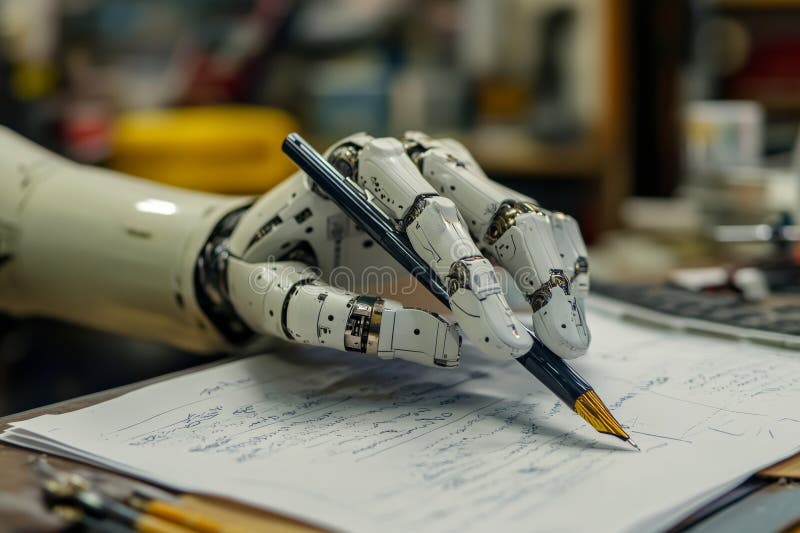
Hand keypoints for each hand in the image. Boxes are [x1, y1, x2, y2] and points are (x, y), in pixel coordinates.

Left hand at [222, 132, 588, 368]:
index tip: (505, 343)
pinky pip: (526, 226)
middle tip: (561, 344)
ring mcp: (446, 176)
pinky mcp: (467, 201)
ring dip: (558, 275)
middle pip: (497, 208)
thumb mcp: (283, 302)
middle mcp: (414, 161)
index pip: (433, 221)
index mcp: (361, 170)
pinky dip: (553, 268)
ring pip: (525, 215)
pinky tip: (560, 310)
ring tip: (569, 336)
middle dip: (538, 278)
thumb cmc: (268, 269)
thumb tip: (448, 343)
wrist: (265, 242)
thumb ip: (355, 321)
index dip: (476, 284)